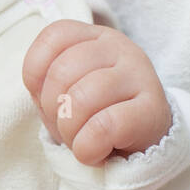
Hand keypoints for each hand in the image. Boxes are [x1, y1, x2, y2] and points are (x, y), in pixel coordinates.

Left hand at [21, 20, 171, 166]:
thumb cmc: (92, 114)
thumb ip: (44, 80)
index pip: (52, 38)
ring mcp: (139, 75)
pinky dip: (88, 147)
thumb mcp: (61, 93)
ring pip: (81, 99)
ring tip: (82, 140)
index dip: (37, 76)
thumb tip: (39, 85)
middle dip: (52, 109)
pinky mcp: (153, 109)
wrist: (138, 144)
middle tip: (68, 126)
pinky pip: (105, 126)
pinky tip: (95, 152)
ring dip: (70, 131)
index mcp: (94, 37)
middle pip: (61, 72)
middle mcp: (119, 48)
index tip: (49, 99)